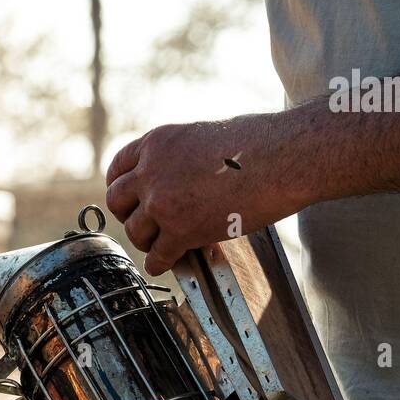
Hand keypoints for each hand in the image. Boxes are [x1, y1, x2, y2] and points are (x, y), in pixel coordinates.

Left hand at [104, 118, 310, 274]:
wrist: (283, 157)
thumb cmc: (256, 143)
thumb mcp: (202, 136)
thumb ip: (177, 157)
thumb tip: (176, 180)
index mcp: (156, 143)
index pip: (118, 169)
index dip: (122, 188)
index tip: (129, 200)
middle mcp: (151, 171)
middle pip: (117, 201)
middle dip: (128, 215)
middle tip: (143, 224)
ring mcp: (162, 202)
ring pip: (134, 231)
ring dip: (146, 242)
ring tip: (160, 245)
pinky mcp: (181, 230)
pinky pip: (157, 256)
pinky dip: (160, 263)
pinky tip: (168, 264)